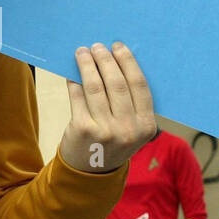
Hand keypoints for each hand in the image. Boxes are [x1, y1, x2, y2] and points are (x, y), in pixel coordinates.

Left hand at [59, 43, 156, 173]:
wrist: (91, 172)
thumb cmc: (113, 142)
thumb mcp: (132, 128)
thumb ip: (130, 102)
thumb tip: (115, 60)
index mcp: (146, 126)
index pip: (139, 85)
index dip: (128, 62)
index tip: (118, 47)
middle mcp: (128, 129)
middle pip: (117, 83)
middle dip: (106, 59)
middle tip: (98, 46)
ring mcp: (105, 130)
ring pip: (95, 86)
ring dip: (87, 64)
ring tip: (82, 53)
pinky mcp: (82, 129)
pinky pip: (78, 96)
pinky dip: (74, 81)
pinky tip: (71, 73)